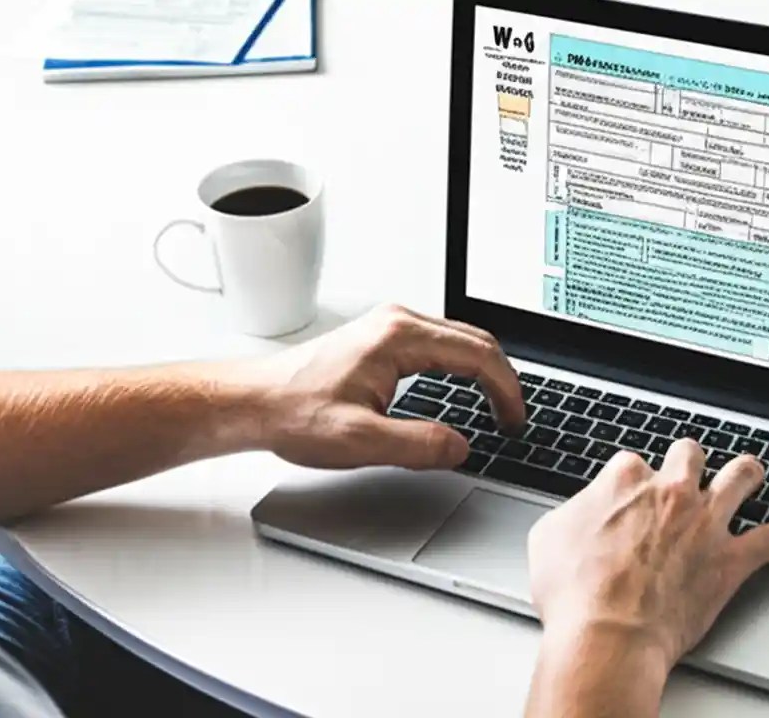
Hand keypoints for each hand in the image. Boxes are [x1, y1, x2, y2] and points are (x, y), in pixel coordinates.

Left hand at [250, 304, 524, 469]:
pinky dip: (463, 367)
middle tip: (512, 419)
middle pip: (475, 340)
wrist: (253, 401)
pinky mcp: (382, 337)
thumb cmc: (294, 412)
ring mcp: (389, 325)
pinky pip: (440, 344)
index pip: (478, 354)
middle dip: (502, 380)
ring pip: (460, 340)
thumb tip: (461, 447)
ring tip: (495, 408)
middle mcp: (397, 321)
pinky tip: (463, 391)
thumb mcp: (360, 441)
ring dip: (484, 372)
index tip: (514, 420)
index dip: (506, 390)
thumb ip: (418, 446)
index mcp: (399, 336)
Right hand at [527, 440, 768, 669]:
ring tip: (752, 473)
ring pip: (740, 477)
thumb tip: (578, 512)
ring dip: (747, 474)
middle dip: (689, 460)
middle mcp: (670, 492)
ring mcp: (705, 522)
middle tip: (689, 469)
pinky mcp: (731, 559)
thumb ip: (571, 513)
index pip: (632, 463)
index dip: (633, 479)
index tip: (632, 492)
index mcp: (623, 481)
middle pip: (689, 455)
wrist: (608, 635)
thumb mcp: (548, 540)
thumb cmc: (574, 595)